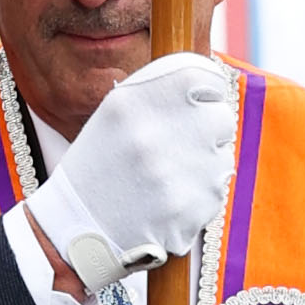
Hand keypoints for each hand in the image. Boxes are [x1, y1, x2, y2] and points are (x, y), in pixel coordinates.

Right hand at [30, 51, 237, 291]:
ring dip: (203, 165)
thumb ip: (163, 90)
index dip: (206, 93)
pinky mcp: (192, 208)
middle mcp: (158, 131)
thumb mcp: (117, 111)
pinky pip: (216, 192)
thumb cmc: (103, 163)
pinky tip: (168, 200)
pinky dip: (198, 196)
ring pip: (223, 158)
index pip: (208, 77)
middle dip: (207, 131)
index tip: (196, 104)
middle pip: (222, 118)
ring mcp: (178, 173)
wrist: (81, 228)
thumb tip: (214, 87)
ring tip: (166, 177)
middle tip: (179, 146)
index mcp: (137, 99)